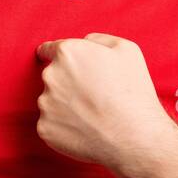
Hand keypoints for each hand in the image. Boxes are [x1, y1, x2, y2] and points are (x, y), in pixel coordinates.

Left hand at [34, 33, 174, 172]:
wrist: (133, 136)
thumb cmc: (133, 91)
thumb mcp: (126, 50)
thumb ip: (99, 40)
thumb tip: (85, 42)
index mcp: (67, 53)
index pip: (48, 49)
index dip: (57, 56)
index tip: (64, 65)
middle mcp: (51, 76)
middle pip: (52, 76)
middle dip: (67, 83)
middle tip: (92, 95)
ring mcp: (46, 104)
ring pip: (51, 101)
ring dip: (65, 106)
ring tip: (92, 114)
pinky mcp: (45, 129)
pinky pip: (51, 124)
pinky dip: (64, 127)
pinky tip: (85, 129)